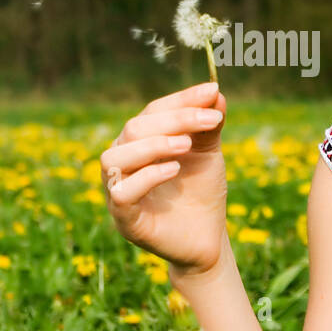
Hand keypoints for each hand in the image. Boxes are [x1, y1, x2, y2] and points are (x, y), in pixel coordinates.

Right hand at [100, 80, 227, 275]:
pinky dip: (146, 177)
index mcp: (139, 142)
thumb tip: (215, 92)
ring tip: (185, 145)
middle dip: (174, 120)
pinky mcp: (124, 220)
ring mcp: (118, 191)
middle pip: (134, 129)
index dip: (181, 99)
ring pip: (115, 158)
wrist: (208, 238)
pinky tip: (174, 170)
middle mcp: (123, 162)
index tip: (212, 91)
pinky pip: (121, 193)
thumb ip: (208, 126)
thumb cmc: (201, 192)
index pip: (152, 111)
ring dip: (152, 145)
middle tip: (209, 120)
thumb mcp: (208, 154)